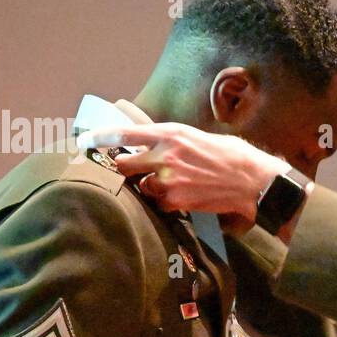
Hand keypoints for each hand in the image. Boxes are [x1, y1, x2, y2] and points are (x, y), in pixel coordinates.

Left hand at [73, 122, 287, 220]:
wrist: (251, 180)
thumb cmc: (229, 155)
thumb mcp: (196, 137)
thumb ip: (170, 141)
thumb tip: (147, 145)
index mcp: (169, 133)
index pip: (124, 134)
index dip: (100, 138)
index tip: (84, 141)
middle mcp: (164, 155)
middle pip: (124, 164)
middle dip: (126, 168)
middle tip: (133, 170)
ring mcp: (168, 179)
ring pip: (141, 186)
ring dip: (150, 187)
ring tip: (174, 184)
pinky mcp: (175, 200)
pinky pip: (158, 202)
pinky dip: (165, 201)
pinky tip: (184, 195)